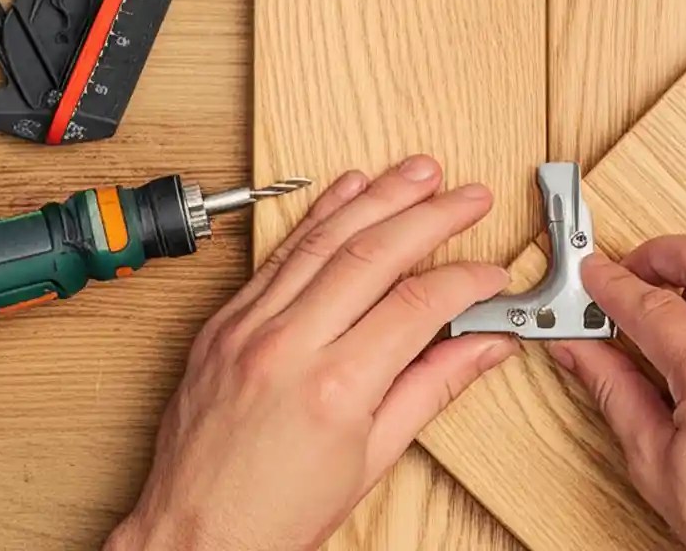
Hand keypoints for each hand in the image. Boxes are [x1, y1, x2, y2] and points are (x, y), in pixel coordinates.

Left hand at [106, 156, 518, 550]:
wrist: (193, 538)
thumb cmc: (276, 515)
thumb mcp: (372, 459)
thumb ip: (433, 387)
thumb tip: (485, 347)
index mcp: (335, 388)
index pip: (418, 304)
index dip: (466, 280)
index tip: (492, 274)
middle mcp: (288, 346)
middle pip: (374, 254)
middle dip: (431, 215)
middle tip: (469, 195)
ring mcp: (247, 327)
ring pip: (323, 240)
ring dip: (377, 197)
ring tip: (418, 172)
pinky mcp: (222, 323)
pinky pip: (278, 255)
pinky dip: (317, 217)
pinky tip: (347, 191)